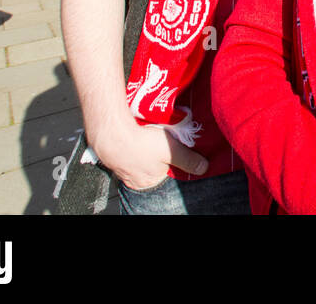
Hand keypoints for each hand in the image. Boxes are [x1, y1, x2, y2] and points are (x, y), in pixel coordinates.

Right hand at [91, 118, 208, 191]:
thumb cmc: (141, 144)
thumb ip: (188, 160)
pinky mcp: (112, 154)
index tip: (174, 147)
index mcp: (149, 181)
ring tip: (150, 134)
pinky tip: (136, 133)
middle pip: (153, 164)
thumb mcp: (172, 152)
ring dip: (145, 146)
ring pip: (140, 156)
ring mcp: (121, 167)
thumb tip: (203, 168)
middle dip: (158, 153)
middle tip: (161, 139)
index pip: (167, 171)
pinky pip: (127, 149)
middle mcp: (134, 178)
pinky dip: (132, 142)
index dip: (172, 159)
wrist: (112, 133)